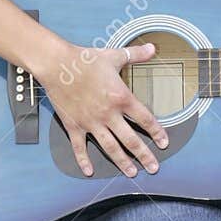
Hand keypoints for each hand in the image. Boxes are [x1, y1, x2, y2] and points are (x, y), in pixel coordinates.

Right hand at [40, 40, 168, 177]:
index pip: (145, 119)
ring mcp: (91, 122)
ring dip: (122, 162)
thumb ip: (136, 55)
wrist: (57, 64)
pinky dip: (84, 160)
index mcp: (121, 97)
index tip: (164, 143)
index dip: (157, 132)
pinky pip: (80, 147)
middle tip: (153, 168)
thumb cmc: (84, 60)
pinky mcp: (74, 125)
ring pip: (110, 147)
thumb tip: (153, 48)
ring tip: (132, 172)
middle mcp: (108, 114)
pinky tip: (89, 171)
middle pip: (131, 140)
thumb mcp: (114, 56)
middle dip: (144, 156)